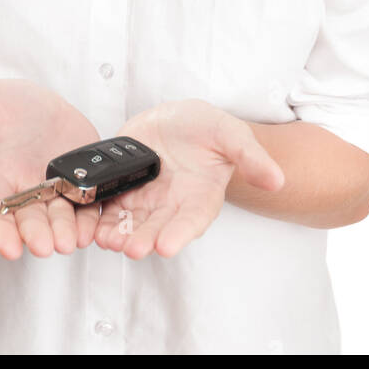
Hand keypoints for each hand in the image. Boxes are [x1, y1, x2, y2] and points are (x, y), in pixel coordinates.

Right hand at [0, 79, 102, 260]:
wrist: (39, 104)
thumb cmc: (6, 105)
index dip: (1, 233)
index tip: (10, 250)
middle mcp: (26, 191)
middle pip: (30, 221)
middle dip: (38, 235)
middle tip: (47, 247)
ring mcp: (55, 189)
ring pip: (60, 217)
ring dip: (65, 232)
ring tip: (73, 241)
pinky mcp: (81, 182)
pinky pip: (86, 206)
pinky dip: (89, 219)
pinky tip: (93, 227)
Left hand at [93, 100, 284, 258]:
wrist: (181, 120)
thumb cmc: (209, 129)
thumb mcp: (232, 134)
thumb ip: (251, 157)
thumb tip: (277, 179)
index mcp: (201, 198)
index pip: (191, 221)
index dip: (179, 234)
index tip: (167, 246)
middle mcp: (172, 206)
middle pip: (157, 228)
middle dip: (144, 239)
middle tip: (131, 248)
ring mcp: (146, 200)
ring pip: (130, 223)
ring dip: (118, 234)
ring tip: (107, 240)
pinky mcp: (124, 189)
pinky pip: (109, 207)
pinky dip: (100, 218)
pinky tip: (90, 225)